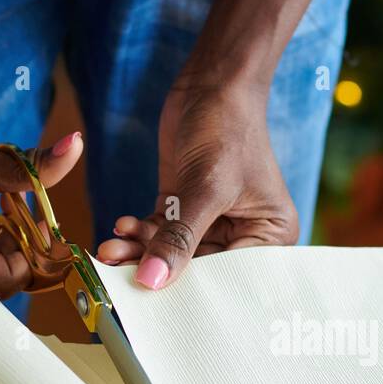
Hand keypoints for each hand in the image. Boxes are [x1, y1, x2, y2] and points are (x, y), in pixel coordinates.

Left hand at [95, 84, 297, 288]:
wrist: (213, 82)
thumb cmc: (228, 128)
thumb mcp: (205, 188)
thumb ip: (179, 238)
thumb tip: (152, 282)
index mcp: (270, 236)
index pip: (229, 278)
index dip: (192, 290)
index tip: (153, 300)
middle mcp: (244, 235)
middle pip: (198, 269)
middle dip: (159, 268)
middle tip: (119, 272)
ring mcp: (213, 222)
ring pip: (174, 253)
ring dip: (141, 251)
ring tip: (112, 248)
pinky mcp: (186, 207)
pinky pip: (161, 233)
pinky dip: (140, 233)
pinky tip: (121, 227)